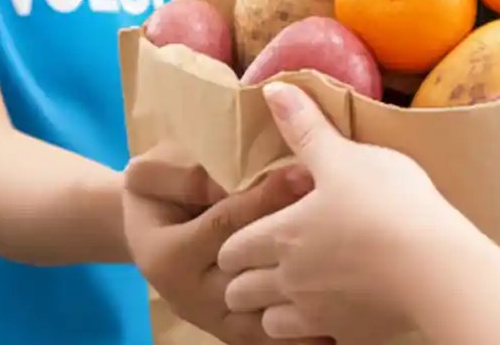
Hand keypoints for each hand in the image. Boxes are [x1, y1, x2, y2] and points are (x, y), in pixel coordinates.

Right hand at [122, 143, 324, 344]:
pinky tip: (340, 325)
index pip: (226, 226)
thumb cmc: (157, 191)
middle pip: (253, 273)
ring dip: (308, 303)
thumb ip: (183, 174)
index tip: (306, 173)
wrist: (148, 231)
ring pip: (266, 318)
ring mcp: (214, 318)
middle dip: (298, 247)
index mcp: (170, 255)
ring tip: (351, 286)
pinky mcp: (233, 332)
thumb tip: (226, 178)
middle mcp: (193, 295)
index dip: (266, 199)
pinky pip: (271, 340)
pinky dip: (304, 334)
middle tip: (341, 222)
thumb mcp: (154, 172)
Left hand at [217, 83, 481, 342]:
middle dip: (245, 281)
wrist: (438, 270)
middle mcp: (290, 281)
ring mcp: (319, 314)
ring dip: (276, 310)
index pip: (231, 249)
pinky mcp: (350, 335)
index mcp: (282, 236)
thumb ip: (306, 128)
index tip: (250, 233)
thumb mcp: (346, 157)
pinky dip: (317, 329)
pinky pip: (316, 341)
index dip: (235, 242)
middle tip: (269, 264)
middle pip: (239, 293)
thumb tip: (272, 89)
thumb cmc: (390, 205)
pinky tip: (338, 310)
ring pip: (270, 324)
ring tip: (300, 290)